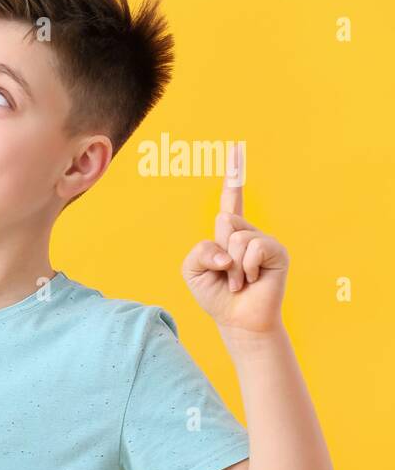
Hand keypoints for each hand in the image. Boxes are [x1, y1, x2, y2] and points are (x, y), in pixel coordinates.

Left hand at [181, 143, 289, 334]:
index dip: (234, 175)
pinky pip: (253, 248)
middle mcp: (248, 232)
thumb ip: (199, 250)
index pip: (231, 199)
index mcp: (228, 232)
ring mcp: (264, 241)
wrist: (237, 319)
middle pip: (224, 220)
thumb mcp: (192, 269)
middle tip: (227, 273)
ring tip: (238, 280)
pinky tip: (251, 281)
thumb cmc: (215, 293)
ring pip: (236, 236)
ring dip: (230, 266)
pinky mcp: (278, 252)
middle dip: (218, 252)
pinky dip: (245, 268)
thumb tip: (228, 250)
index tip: (236, 149)